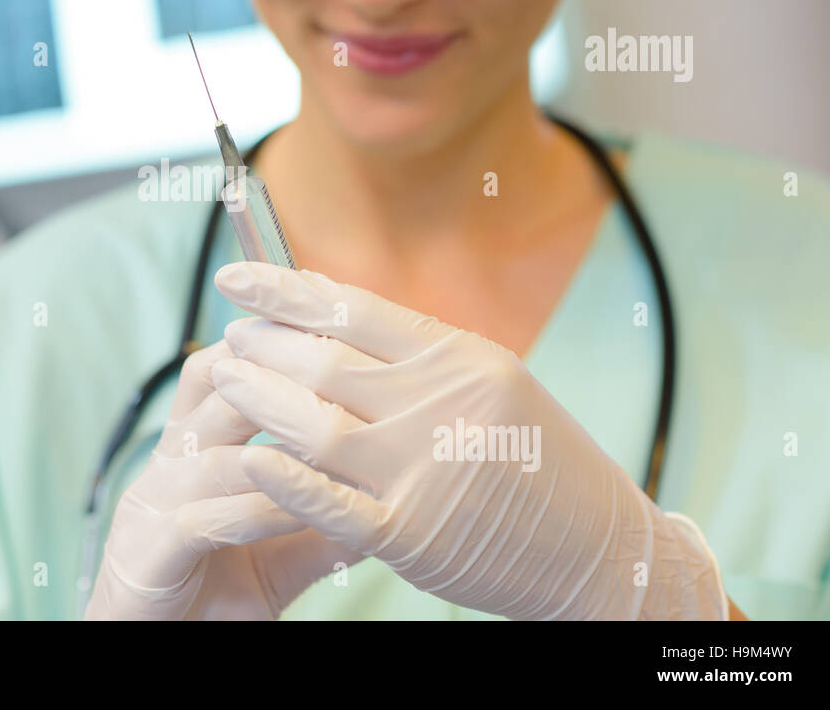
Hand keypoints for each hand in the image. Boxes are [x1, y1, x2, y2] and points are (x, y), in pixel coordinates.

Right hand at [85, 340, 360, 619]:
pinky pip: (205, 519)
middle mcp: (167, 464)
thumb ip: (322, 516)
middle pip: (215, 393)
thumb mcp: (279, 549)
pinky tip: (304, 509)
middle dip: (278, 376)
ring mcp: (153, 505)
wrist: (152, 650)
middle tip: (343, 367)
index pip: (218, 370)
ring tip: (339, 441)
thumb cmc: (213, 590)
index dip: (264, 343)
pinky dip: (258, 511)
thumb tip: (387, 490)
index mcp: (190, 448)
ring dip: (279, 447)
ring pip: (217, 455)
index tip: (328, 328)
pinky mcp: (150, 552)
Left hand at [211, 261, 728, 620]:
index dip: (285, 291)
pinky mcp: (411, 534)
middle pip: (325, 360)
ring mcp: (424, 470)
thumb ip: (416, 356)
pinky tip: (248, 456)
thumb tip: (330, 314)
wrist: (605, 553)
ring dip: (259, 397)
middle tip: (227, 332)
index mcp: (460, 358)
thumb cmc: (541, 463)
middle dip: (263, 341)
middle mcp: (440, 404)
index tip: (236, 277)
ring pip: (314, 422)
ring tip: (224, 379)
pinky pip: (330, 500)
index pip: (354, 310)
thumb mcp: (494, 384)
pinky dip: (284, 477)